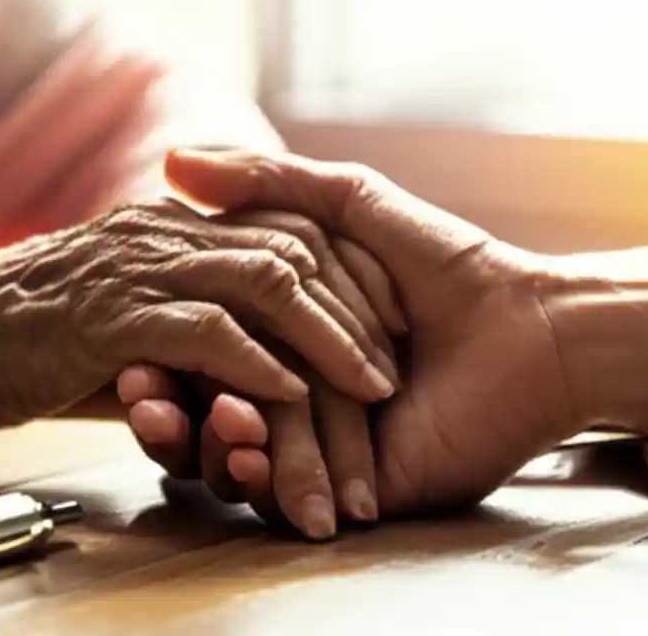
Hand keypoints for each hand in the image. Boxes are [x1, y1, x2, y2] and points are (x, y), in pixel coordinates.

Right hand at [0, 198, 395, 426]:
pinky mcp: (114, 313)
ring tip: (370, 385)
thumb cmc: (35, 330)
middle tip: (395, 362)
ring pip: (267, 283)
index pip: (293, 230)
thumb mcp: (129, 314)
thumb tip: (261, 363)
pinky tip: (291, 393)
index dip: (350, 274)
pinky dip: (257, 361)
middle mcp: (173, 233)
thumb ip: (192, 324)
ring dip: (327, 337)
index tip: (390, 323)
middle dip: (357, 307)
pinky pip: (206, 330)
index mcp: (182, 226)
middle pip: (297, 250)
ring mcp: (144, 267)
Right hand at [134, 149, 592, 515]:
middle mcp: (304, 386)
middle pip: (213, 404)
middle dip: (168, 405)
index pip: (208, 343)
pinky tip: (235, 448)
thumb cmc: (450, 266)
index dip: (161, 345)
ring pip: (240, 450)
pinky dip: (253, 470)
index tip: (115, 339)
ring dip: (199, 440)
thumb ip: (271, 185)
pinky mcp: (355, 484)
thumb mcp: (352, 205)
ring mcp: (329, 440)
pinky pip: (288, 489)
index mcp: (293, 331)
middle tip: (131, 397)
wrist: (532, 332)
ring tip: (165, 423)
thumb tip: (174, 158)